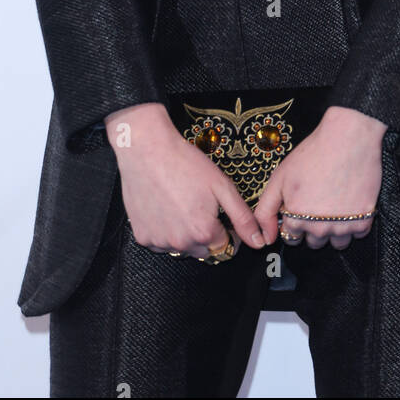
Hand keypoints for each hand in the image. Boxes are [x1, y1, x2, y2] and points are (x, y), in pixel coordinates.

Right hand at [105, 103, 265, 258]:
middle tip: (200, 206)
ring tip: (181, 205)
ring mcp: (158, 241)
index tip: (221, 217)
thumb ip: (242, 217)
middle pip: (203, 249)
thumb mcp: (222, 186)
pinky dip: (163, 231)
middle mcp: (180, 242)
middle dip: (206, 234)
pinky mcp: (142, 236)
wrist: (147, 150)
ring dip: (184, 234)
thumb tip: (257, 241)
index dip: (227, 230)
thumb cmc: (183, 163)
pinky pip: (159, 243)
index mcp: (203, 231)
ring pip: (180, 247)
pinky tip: (165, 209)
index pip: (224, 246)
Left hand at [254, 106, 386, 249]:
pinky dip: (355, 222)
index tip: (301, 208)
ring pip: (336, 243)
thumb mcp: (279, 178)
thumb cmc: (315, 154)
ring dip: (334, 228)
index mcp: (296, 219)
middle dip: (313, 226)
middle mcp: (318, 228)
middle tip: (318, 202)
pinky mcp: (363, 222)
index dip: (294, 220)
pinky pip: (357, 234)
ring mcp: (342, 227)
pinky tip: (349, 203)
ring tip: (334, 203)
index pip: (290, 237)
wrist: (348, 139)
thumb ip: (266, 210)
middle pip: (313, 242)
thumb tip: (265, 236)